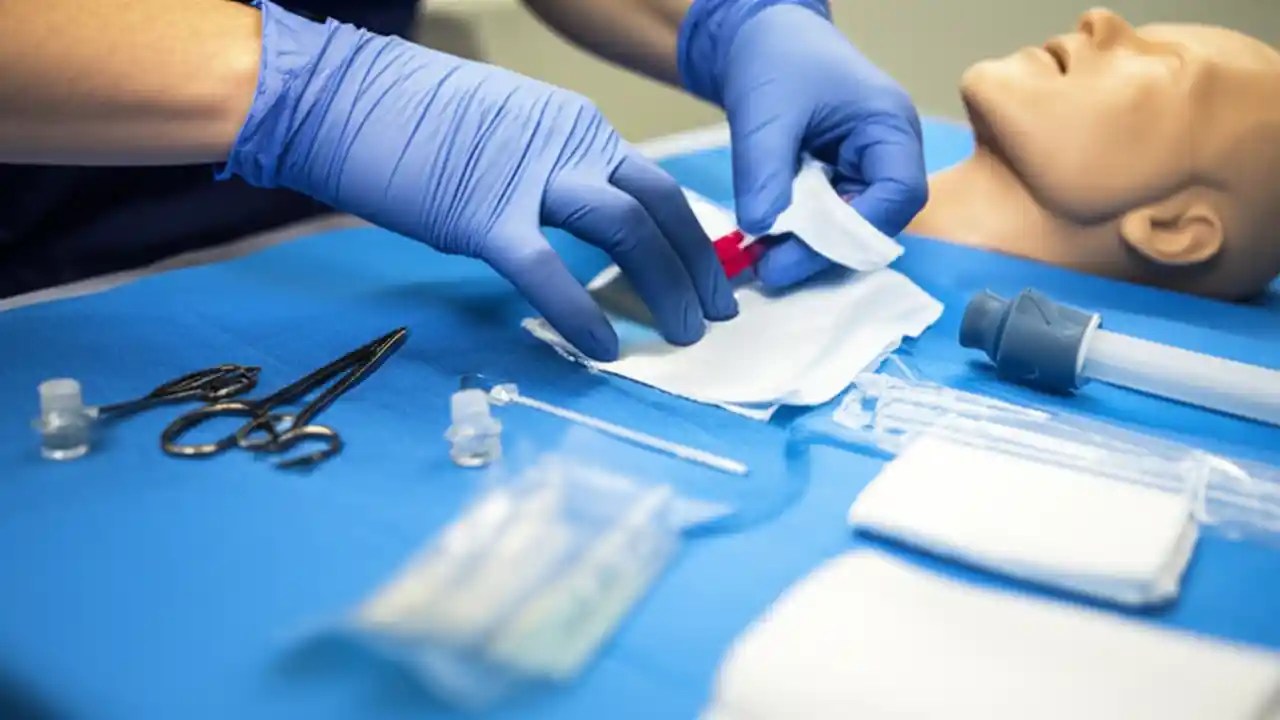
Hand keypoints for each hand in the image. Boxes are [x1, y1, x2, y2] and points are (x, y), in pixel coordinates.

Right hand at [223, 2, 736, 360]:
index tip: (709, 280)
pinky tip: (603, 348)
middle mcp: (569, 143)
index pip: (655, 185)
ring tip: (681, 336)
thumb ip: (551, 176)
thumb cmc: (413, 124)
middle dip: (698, 267)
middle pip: (659, 206)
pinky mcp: (481, 215)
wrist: (341, 100)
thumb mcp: (506, 136)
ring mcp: (528, 176)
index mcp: (575, 127)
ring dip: (665, 287)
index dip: (692, 238)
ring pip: (625, 229)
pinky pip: (548, 270)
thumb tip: (579, 228)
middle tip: (715, 316)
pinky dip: (581, 312)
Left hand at [679, 1, 927, 288]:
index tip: (802, 248)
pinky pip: (826, 219)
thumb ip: (764, 173)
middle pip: (875, 220)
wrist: (759, 38)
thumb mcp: (765, 115)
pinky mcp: (837, 180)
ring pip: (848, 227)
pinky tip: (766, 240)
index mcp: (890, 126)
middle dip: (825, 248)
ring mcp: (863, 169)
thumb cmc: (776, 60)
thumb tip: (760, 229)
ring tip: (762, 257)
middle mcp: (887, 153)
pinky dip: (798, 233)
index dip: (857, 229)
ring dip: (808, 246)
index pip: (898, 193)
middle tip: (770, 266)